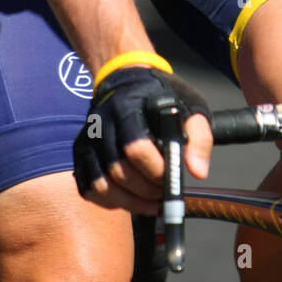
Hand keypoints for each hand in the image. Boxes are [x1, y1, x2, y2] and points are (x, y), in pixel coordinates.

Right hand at [73, 64, 211, 213]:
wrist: (128, 79)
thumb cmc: (162, 95)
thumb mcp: (190, 106)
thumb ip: (199, 137)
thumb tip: (197, 172)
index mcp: (127, 107)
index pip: (136, 148)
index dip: (156, 170)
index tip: (172, 177)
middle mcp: (102, 123)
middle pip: (119, 171)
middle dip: (146, 189)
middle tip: (165, 192)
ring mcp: (88, 139)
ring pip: (102, 185)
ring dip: (130, 201)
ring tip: (152, 200)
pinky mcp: (82, 153)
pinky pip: (90, 189)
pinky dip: (111, 202)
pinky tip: (132, 199)